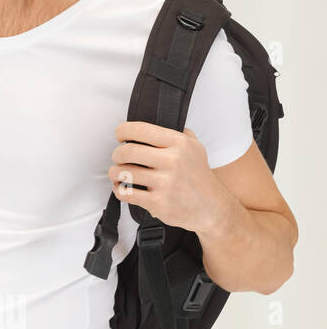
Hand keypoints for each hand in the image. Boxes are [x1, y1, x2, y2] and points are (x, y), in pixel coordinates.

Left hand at [108, 122, 233, 233]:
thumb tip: (160, 120)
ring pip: (123, 172)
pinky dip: (119, 190)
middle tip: (118, 158)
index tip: (120, 136)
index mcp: (179, 144)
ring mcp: (166, 183)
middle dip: (116, 154)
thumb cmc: (199, 177)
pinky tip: (123, 188)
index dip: (122, 131)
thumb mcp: (196, 148)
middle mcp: (173, 161)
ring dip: (115, 173)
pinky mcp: (159, 202)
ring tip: (119, 174)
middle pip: (127, 151)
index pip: (140, 129)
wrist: (213, 208)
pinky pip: (126, 193)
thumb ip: (179, 133)